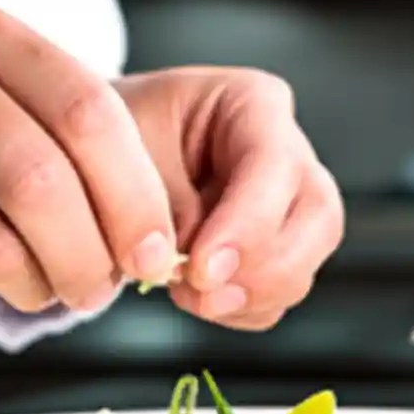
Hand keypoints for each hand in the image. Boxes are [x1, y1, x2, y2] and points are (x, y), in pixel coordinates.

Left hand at [115, 67, 344, 329]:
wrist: (95, 156)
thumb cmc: (109, 135)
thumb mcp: (120, 146)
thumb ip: (157, 202)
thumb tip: (187, 263)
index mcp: (251, 103)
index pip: (275, 164)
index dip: (247, 223)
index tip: (202, 267)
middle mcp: (285, 152)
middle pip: (318, 217)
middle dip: (264, 269)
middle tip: (202, 292)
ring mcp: (287, 207)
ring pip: (305, 263)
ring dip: (247, 295)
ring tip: (187, 292)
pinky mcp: (274, 252)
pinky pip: (278, 297)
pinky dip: (239, 310)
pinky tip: (198, 297)